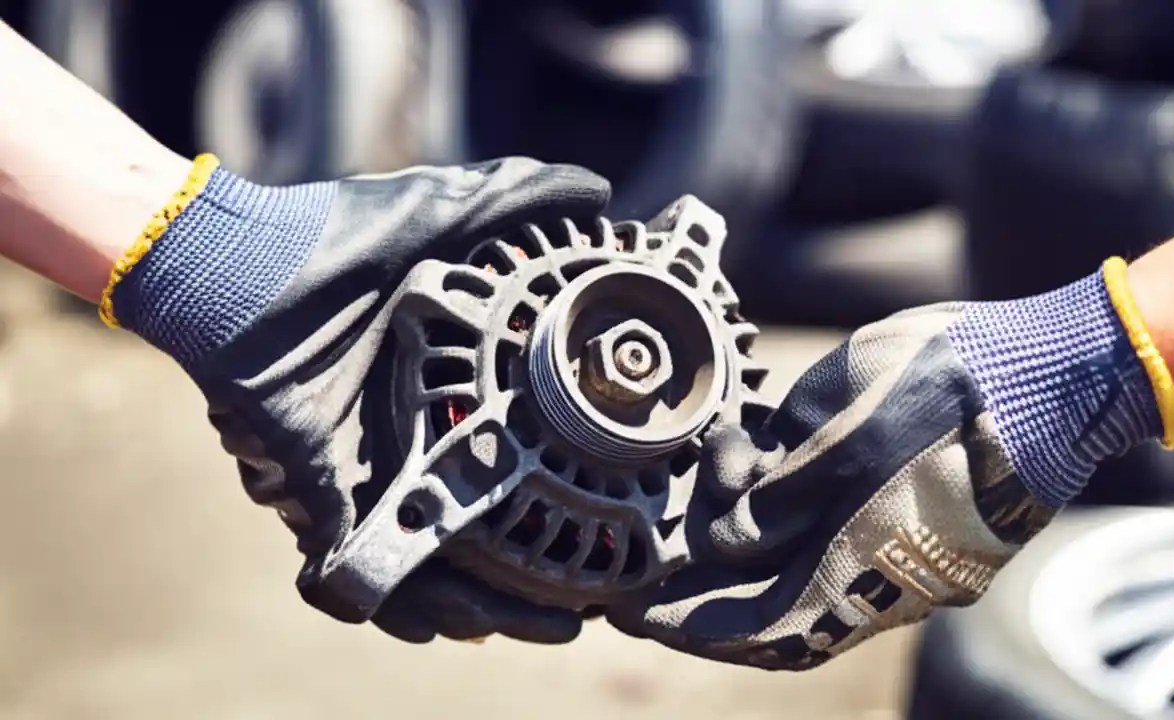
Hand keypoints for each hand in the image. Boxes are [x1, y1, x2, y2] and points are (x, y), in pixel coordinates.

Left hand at [107, 155, 610, 642]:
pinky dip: (394, 603)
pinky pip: (354, 566)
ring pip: (428, 559)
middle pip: (478, 519)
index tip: (610, 508)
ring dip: (479, 603)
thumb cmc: (334, 240)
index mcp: (445, 382)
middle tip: (572, 601)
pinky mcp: (316, 490)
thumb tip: (601, 192)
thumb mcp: (443, 211)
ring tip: (530, 623)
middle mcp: (411, 432)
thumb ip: (520, 197)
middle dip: (524, 575)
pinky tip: (446, 627)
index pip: (512, 448)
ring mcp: (365, 466)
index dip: (561, 486)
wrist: (235, 270)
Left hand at [608, 265, 1173, 669]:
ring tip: (700, 485)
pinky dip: (773, 498)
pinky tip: (743, 456)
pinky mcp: (892, 497)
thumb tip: (725, 544)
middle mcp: (876, 568)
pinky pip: (819, 520)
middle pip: (769, 600)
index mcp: (871, 570)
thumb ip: (781, 498)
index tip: (634, 614)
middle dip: (700, 585)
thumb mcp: (851, 434)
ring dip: (736, 530)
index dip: (692, 627)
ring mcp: (887, 535)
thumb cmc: (957, 390)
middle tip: (638, 572)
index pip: (763, 628)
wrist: (1051, 366)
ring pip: (790, 559)